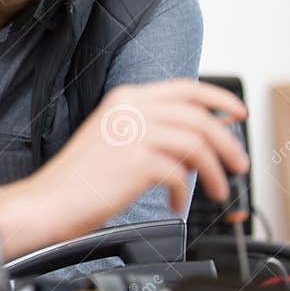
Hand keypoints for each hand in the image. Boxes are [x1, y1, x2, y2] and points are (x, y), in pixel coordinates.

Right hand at [0, 79, 248, 260]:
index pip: (185, 88)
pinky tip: (174, 203)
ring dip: (215, 172)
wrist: (50, 200)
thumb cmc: (81, 178)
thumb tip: (204, 136)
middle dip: (228, 143)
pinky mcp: (135, 161)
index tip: (238, 114)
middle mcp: (130, 108)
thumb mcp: (118, 139)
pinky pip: (180, 173)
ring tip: (218, 191)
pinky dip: (184, 192)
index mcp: (126, 98)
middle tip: (239, 165)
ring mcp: (132, 133)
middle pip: (200, 116)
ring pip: (197, 144)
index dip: (219, 98)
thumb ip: (155, 130)